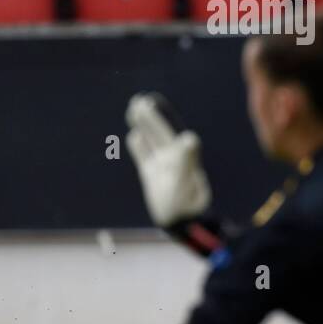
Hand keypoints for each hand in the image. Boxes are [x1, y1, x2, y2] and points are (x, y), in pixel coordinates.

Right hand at [125, 92, 210, 227]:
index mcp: (178, 157)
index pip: (165, 131)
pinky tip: (135, 136)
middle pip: (157, 133)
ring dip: (143, 126)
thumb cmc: (183, 205)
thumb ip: (185, 160)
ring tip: (134, 110)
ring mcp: (161, 167)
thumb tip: (188, 138)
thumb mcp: (184, 181)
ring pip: (150, 142)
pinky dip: (140, 146)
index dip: (158, 117)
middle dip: (148, 117)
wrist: (182, 224)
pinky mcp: (152, 177)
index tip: (148, 102)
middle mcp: (171, 159)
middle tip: (138, 100)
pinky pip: (144, 157)